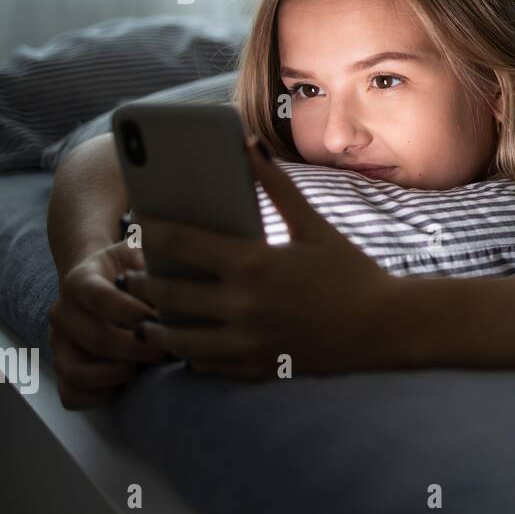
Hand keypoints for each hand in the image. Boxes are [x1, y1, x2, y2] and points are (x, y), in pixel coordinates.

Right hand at [48, 241, 168, 409]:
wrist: (99, 280)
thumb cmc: (127, 268)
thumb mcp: (137, 251)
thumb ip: (151, 256)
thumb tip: (173, 273)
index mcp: (79, 280)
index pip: (99, 297)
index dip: (130, 311)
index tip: (160, 318)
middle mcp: (62, 313)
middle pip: (94, 338)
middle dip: (136, 349)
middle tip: (166, 351)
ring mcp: (59, 344)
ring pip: (77, 371)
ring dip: (117, 374)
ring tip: (147, 368)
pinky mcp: (63, 368)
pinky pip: (72, 394)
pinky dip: (101, 395)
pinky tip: (130, 383)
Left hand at [123, 137, 408, 379]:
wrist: (384, 327)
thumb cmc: (351, 272)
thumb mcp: (314, 226)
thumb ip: (276, 186)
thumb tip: (248, 145)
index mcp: (253, 264)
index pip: (181, 244)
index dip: (151, 232)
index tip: (137, 225)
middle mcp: (242, 306)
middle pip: (168, 295)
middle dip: (141, 283)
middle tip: (129, 276)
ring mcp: (247, 342)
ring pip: (178, 339)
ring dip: (156, 326)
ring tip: (148, 316)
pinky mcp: (257, 368)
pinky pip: (206, 366)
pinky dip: (189, 354)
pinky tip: (186, 343)